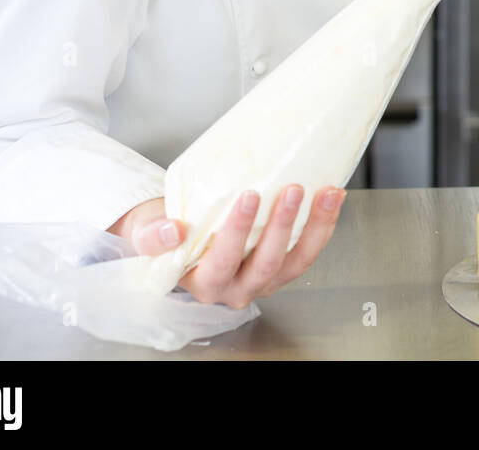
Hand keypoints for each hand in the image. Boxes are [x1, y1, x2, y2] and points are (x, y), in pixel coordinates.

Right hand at [109, 184, 345, 307]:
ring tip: (326, 193)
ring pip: (296, 261)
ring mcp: (264, 279)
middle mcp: (236, 288)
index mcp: (204, 283)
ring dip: (315, 226)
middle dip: (282, 226)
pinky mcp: (282, 267)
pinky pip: (308, 251)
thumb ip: (153, 236)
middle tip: (292, 189)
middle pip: (265, 263)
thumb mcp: (146, 232)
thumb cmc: (164, 232)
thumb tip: (173, 231)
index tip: (248, 196)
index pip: (222, 262)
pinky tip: (333, 196)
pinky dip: (324, 224)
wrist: (178, 234)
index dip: (237, 232)